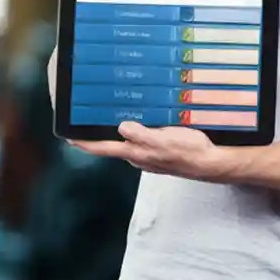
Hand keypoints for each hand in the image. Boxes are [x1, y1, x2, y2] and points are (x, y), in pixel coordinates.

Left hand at [70, 121, 238, 180]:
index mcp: (136, 153)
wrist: (211, 163)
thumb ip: (142, 135)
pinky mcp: (159, 154)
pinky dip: (136, 133)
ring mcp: (148, 157)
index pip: (103, 148)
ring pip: (128, 143)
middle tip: (88, 120)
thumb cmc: (189, 151)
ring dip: (118, 132)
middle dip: (99, 135)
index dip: (85, 143)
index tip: (68, 138)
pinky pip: (141, 142)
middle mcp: (138, 157)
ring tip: (110, 116)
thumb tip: (122, 127)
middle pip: (112, 145)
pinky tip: (140, 123)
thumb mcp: (165, 140)